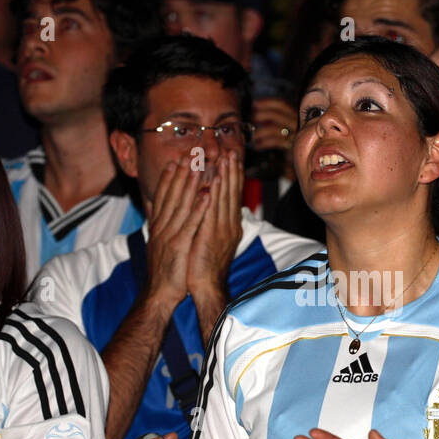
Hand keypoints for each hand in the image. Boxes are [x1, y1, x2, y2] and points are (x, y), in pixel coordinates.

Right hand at [146, 156, 208, 305]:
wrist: (159, 294)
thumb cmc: (164, 271)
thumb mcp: (160, 244)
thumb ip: (161, 226)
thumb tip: (159, 211)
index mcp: (158, 226)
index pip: (162, 196)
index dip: (168, 177)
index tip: (175, 160)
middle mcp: (162, 227)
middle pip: (171, 194)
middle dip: (180, 173)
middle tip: (189, 153)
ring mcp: (170, 235)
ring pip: (181, 204)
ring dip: (190, 184)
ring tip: (199, 165)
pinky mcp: (179, 246)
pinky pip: (191, 223)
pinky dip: (199, 208)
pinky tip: (206, 195)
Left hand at [186, 149, 243, 299]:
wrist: (206, 287)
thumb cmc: (205, 265)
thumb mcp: (213, 239)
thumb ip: (213, 221)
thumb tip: (211, 205)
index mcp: (229, 225)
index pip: (233, 195)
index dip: (233, 176)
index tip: (232, 158)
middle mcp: (229, 225)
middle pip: (232, 193)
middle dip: (232, 171)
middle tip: (231, 152)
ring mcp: (222, 230)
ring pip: (224, 199)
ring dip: (225, 178)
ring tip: (224, 159)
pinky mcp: (212, 237)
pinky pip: (213, 213)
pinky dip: (213, 197)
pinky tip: (212, 183)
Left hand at [250, 97, 297, 153]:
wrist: (307, 158)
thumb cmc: (292, 140)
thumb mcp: (286, 126)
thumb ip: (275, 119)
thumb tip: (256, 113)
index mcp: (295, 114)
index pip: (281, 104)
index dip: (267, 102)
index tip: (254, 103)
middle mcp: (296, 122)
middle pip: (275, 115)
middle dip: (261, 115)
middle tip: (251, 119)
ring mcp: (295, 134)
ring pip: (273, 129)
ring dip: (259, 132)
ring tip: (251, 136)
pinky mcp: (292, 146)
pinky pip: (274, 142)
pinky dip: (263, 143)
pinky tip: (257, 146)